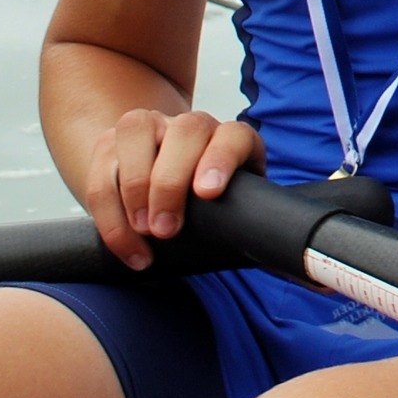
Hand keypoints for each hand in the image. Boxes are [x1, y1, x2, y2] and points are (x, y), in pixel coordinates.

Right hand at [85, 109, 264, 269]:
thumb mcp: (239, 216)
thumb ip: (259, 233)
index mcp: (233, 140)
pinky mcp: (112, 142)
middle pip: (187, 129)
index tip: (209, 194)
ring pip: (137, 130)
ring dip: (135, 185)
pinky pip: (102, 166)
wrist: (172, 191)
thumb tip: (295, 271)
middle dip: (171, 180)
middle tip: (167, 230)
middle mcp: (193, 126)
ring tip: (143, 232)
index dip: (222, 158)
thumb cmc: (215, 211)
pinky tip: (126, 244)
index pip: (234, 135)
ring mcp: (152, 127)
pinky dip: (108, 210)